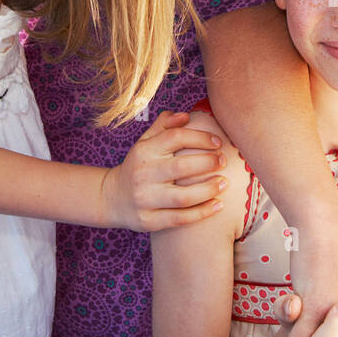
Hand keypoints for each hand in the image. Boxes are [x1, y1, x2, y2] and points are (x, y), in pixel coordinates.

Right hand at [101, 111, 227, 230]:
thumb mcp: (145, 142)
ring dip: (208, 190)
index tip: (218, 142)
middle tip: (224, 161)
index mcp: (144, 151)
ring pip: (182, 197)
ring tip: (225, 183)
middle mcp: (143, 174)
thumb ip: (164, 125)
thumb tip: (186, 115)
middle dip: (207, 163)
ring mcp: (145, 199)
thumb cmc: (139, 165)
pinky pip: (180, 218)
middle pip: (180, 167)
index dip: (200, 138)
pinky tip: (219, 205)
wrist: (112, 197)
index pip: (175, 138)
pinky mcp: (149, 221)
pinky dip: (202, 213)